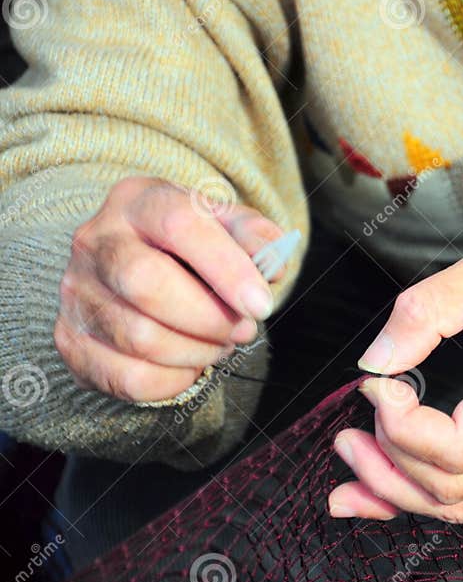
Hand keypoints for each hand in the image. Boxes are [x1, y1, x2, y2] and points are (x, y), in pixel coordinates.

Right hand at [55, 176, 283, 401]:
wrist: (139, 262)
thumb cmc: (193, 246)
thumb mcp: (227, 226)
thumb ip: (255, 237)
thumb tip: (272, 265)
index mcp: (138, 201)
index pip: (180, 225)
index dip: (226, 269)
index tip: (261, 305)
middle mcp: (96, 241)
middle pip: (147, 284)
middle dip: (209, 318)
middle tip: (241, 329)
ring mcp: (77, 292)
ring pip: (139, 338)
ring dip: (198, 351)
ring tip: (219, 343)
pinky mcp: (70, 340)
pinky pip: (127, 377)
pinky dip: (173, 380)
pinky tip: (189, 363)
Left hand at [328, 219, 462, 522]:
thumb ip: (426, 312)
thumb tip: (375, 361)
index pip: (457, 449)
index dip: (401, 427)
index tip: (376, 386)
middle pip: (455, 490)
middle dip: (389, 466)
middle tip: (348, 432)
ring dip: (401, 492)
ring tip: (353, 461)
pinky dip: (427, 495)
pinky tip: (383, 489)